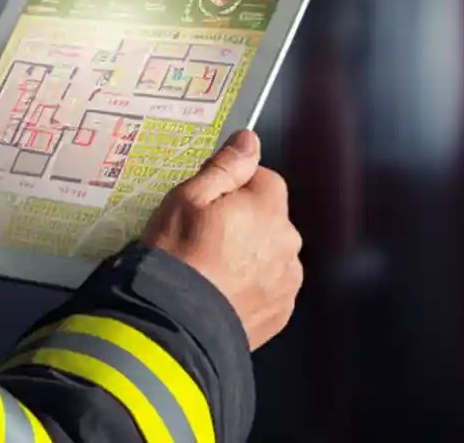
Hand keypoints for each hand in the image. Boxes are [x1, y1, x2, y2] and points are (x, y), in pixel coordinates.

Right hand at [141, 130, 302, 350]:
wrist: (176, 323)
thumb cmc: (178, 257)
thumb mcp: (188, 198)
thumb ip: (225, 167)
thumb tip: (248, 141)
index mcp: (268, 209)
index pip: (265, 179)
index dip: (235, 187)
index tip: (209, 204)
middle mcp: (287, 243)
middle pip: (270, 217)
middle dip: (245, 222)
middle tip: (205, 238)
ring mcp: (287, 280)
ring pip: (271, 253)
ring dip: (250, 255)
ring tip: (212, 269)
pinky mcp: (281, 312)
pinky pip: (270, 286)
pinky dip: (252, 286)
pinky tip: (222, 291)